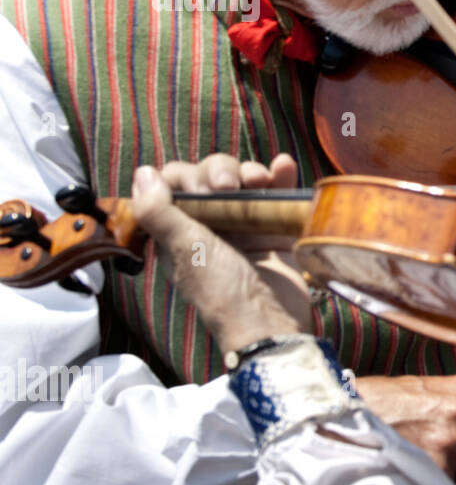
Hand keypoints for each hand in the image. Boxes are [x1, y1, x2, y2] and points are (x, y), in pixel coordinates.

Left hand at [152, 152, 311, 328]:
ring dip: (252, 171)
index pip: (175, 184)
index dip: (185, 177)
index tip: (197, 188)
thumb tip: (142, 171)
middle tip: (229, 188)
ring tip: (262, 181)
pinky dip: (280, 175)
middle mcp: (210, 223)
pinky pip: (276, 192)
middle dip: (221, 171)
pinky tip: (283, 165)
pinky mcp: (274, 228)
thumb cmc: (220, 288)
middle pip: (211, 175)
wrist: (269, 318)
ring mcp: (244, 224)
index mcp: (179, 229)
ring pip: (243, 179)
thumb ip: (158, 210)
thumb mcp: (184, 249)